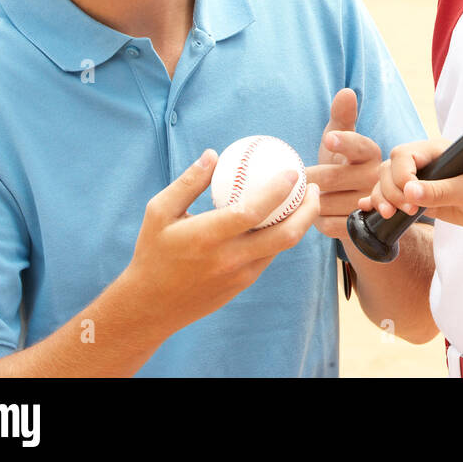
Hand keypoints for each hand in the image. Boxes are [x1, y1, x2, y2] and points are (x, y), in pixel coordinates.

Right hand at [121, 149, 321, 336]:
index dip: (279, 191)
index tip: (292, 171)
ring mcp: (240, 275)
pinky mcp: (243, 285)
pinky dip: (280, 236)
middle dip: (308, 209)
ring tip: (304, 200)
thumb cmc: (153, 252)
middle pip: (285, 235)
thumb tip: (213, 155)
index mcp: (209, 237)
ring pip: (282, 247)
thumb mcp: (159, 212)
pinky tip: (281, 219)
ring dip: (299, 223)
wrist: (150, 306)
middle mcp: (230, 258)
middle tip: (313, 187)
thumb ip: (188, 183)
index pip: (254, 212)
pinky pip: (270, 256)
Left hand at [307, 88, 384, 237]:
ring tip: (314, 199)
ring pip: (324, 202)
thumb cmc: (343, 167)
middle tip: (299, 181)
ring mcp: (371, 204)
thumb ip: (342, 117)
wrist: (358, 208)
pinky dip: (317, 221)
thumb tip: (346, 91)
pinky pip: (326, 224)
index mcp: (371, 153)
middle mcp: (376, 178)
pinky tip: (321, 216)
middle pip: (330, 177)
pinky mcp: (362, 228)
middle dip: (309, 179)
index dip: (343, 142)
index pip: (356, 145)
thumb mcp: (340, 141)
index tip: (329, 138)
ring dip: (311, 202)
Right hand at [358, 139, 462, 232]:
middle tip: (408, 210)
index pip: (402, 156)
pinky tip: (370, 210)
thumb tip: (409, 192)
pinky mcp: (423, 200)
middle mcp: (426, 163)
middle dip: (390, 190)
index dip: (399, 176)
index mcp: (435, 150)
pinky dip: (382, 203)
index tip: (410, 196)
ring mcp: (423, 182)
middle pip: (389, 170)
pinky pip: (396, 200)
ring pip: (388, 185)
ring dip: (383, 198)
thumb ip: (438, 191)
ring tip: (391, 215)